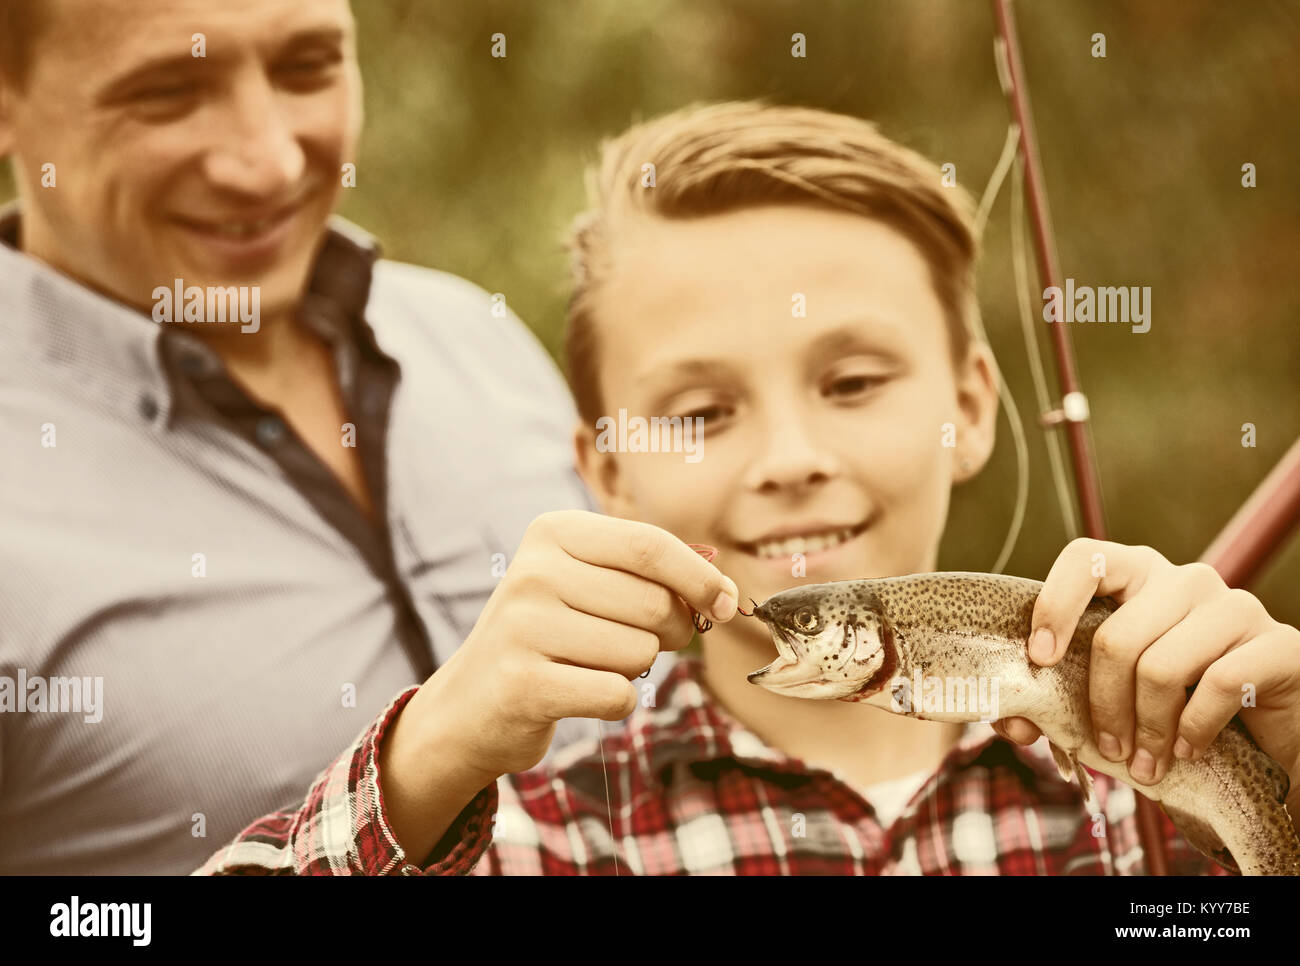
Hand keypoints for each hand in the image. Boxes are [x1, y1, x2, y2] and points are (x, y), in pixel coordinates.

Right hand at [400, 510, 738, 781]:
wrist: (471, 704)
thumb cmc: (551, 636)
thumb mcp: (588, 584)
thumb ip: (653, 576)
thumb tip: (726, 590)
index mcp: (553, 532)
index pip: (650, 545)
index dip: (700, 579)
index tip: (726, 603)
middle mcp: (533, 571)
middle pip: (652, 603)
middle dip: (672, 631)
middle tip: (647, 643)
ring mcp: (523, 627)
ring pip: (638, 652)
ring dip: (633, 669)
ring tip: (589, 665)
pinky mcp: (523, 684)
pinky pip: (617, 695)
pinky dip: (614, 702)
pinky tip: (577, 693)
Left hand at [992, 539, 1299, 798]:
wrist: (1270, 727)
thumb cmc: (1175, 702)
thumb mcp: (1115, 694)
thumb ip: (1059, 700)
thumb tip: (1008, 723)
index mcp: (1136, 575)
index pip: (1084, 559)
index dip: (1054, 605)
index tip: (1041, 659)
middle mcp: (1184, 579)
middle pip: (1116, 637)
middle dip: (1103, 706)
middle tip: (1108, 750)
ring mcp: (1234, 606)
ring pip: (1161, 667)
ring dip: (1146, 729)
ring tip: (1145, 765)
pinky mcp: (1278, 644)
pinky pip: (1218, 685)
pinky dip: (1192, 730)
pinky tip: (1186, 751)